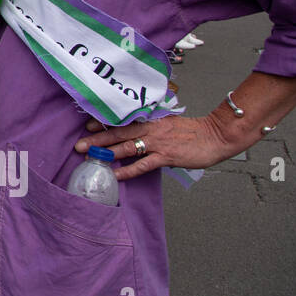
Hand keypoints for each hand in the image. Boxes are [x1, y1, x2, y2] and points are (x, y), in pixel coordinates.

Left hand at [75, 112, 237, 181]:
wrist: (216, 135)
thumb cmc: (193, 132)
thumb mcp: (169, 125)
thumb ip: (153, 129)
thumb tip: (139, 137)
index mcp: (151, 120)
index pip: (123, 121)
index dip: (104, 123)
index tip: (87, 125)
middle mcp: (151, 129)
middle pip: (118, 133)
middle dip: (97, 139)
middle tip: (79, 144)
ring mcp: (158, 142)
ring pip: (127, 147)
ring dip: (107, 153)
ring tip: (90, 157)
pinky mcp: (166, 156)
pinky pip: (143, 164)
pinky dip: (128, 170)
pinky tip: (115, 175)